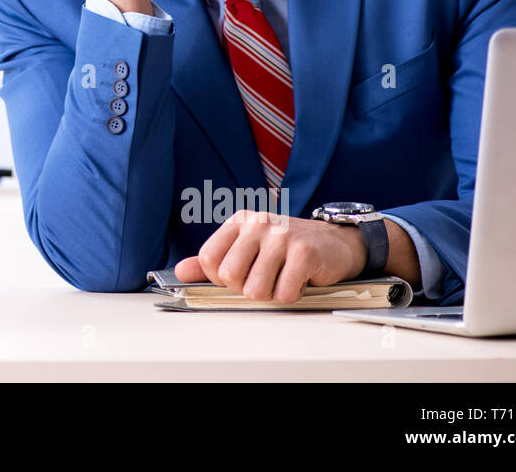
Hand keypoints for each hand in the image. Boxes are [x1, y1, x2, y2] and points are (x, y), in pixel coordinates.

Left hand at [173, 211, 367, 303]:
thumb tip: (180, 271)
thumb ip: (214, 260)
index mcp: (239, 221)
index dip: (221, 278)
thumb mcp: (248, 247)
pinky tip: (300, 279)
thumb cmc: (288, 248)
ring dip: (271, 294)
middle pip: (229, 276)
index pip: (208, 259)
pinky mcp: (303, 253)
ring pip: (255, 289)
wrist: (335, 241)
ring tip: (283, 277)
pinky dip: (292, 295)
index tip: (240, 276)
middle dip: (246, 288)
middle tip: (265, 278)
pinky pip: (284, 293)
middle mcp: (257, 224)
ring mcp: (281, 236)